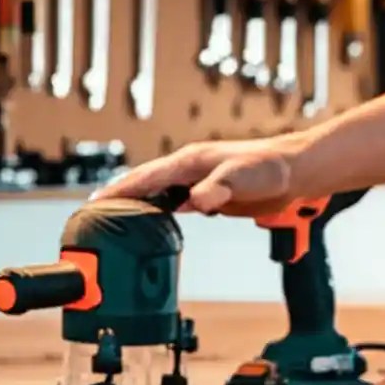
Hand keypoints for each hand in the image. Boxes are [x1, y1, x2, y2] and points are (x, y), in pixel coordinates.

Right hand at [94, 134, 311, 216]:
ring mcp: (193, 181)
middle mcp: (186, 169)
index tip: (93, 204)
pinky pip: (170, 202)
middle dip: (116, 198)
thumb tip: (194, 201)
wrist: (295, 170)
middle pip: (142, 184)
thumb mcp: (242, 177)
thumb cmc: (271, 169)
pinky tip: (147, 223)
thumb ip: (217, 189)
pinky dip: (154, 211)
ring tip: (109, 221)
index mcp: (188, 162)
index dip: (118, 191)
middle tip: (90, 216)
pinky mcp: (204, 194)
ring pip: (154, 193)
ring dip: (133, 205)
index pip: (144, 178)